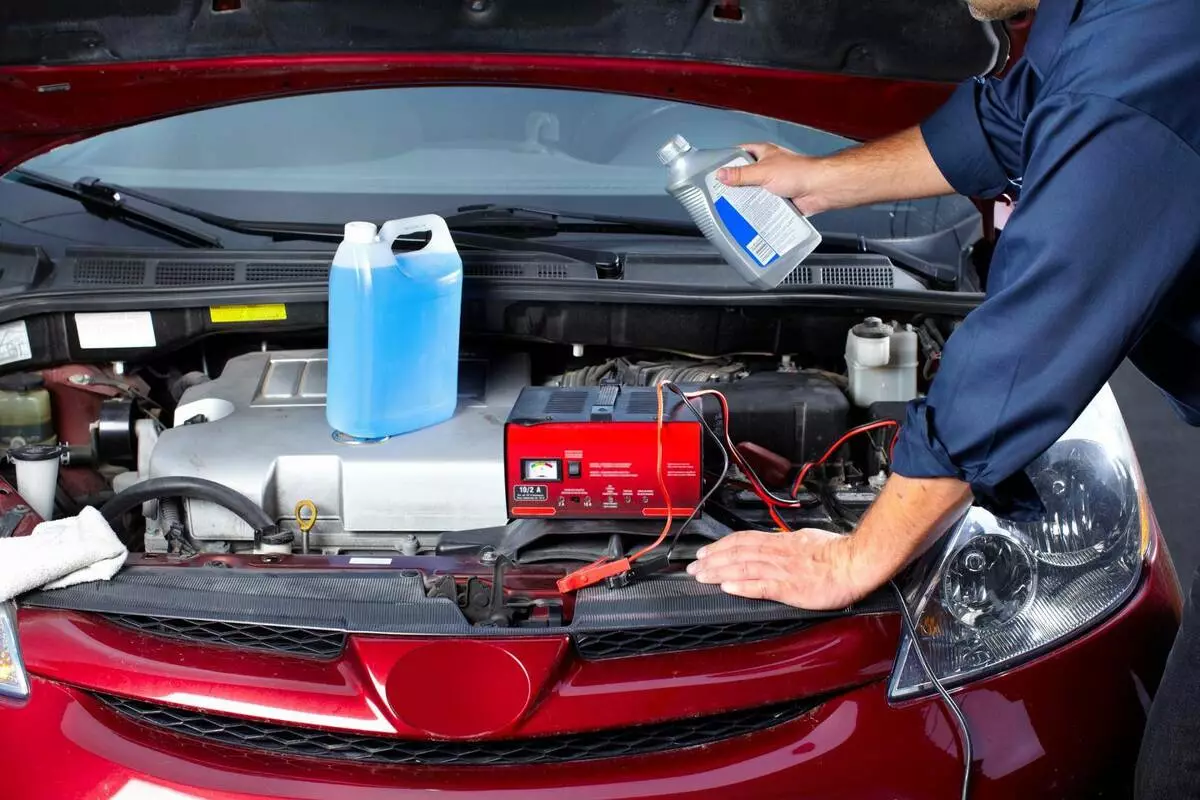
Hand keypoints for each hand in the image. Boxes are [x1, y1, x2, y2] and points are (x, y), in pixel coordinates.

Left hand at [685, 528, 872, 609]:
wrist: (855, 563)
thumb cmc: (836, 552)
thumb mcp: (806, 538)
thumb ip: (787, 542)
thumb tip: (775, 541)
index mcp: (780, 542)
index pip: (742, 540)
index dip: (720, 546)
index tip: (705, 551)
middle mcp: (777, 554)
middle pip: (736, 554)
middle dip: (712, 560)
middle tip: (693, 567)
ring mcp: (782, 571)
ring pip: (743, 568)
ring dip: (719, 572)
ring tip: (701, 577)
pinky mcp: (790, 589)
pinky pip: (761, 587)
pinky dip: (742, 587)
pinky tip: (727, 588)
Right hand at [717, 143, 835, 215]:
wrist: (820, 189)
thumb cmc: (800, 172)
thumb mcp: (763, 171)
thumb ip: (741, 174)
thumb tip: (721, 174)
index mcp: (763, 154)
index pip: (739, 153)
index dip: (726, 160)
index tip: (714, 170)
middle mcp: (768, 168)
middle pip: (744, 176)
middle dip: (735, 186)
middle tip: (720, 194)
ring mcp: (773, 185)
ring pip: (753, 193)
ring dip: (747, 201)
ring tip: (732, 208)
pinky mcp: (778, 200)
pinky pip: (763, 206)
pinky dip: (757, 211)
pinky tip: (749, 217)